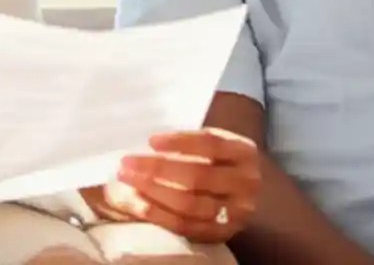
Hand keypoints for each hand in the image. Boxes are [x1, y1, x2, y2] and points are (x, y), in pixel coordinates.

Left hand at [84, 128, 260, 242]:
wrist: (241, 194)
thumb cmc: (217, 161)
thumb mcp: (214, 145)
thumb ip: (188, 142)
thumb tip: (149, 144)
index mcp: (245, 152)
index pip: (211, 143)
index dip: (179, 141)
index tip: (151, 141)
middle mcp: (246, 183)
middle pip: (198, 175)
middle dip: (158, 169)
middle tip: (127, 162)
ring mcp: (236, 212)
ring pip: (190, 204)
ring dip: (153, 192)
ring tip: (129, 181)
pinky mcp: (221, 234)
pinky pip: (185, 226)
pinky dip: (159, 214)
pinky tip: (139, 203)